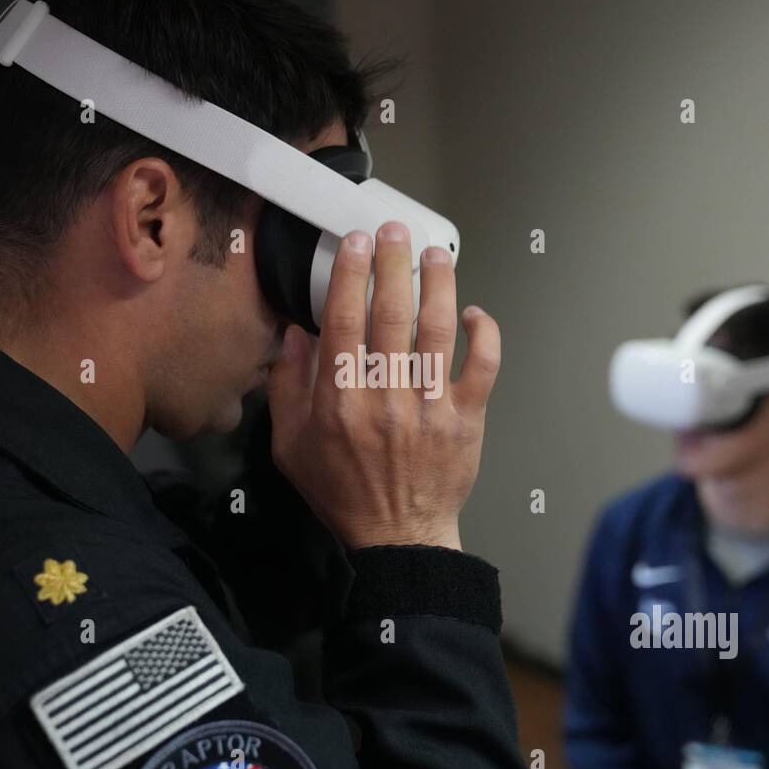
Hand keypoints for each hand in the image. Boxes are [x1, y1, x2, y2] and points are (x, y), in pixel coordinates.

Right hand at [267, 221, 499, 550]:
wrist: (396, 536)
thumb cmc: (343, 492)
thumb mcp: (290, 446)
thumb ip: (287, 388)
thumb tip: (296, 335)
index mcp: (339, 400)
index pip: (345, 319)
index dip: (351, 272)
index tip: (356, 242)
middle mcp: (385, 397)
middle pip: (393, 312)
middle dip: (395, 262)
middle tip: (397, 231)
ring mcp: (429, 406)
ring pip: (438, 329)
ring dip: (439, 283)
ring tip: (436, 254)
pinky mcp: (465, 419)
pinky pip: (481, 366)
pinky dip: (482, 334)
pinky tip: (473, 313)